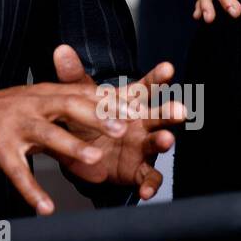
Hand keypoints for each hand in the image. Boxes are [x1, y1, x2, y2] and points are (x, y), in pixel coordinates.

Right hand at [0, 53, 134, 214]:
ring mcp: (14, 126)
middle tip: (124, 127)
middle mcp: (31, 105)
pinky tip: (45, 207)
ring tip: (93, 161)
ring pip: (47, 134)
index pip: (82, 94)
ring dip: (71, 147)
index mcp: (43, 94)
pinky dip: (32, 191)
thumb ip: (63, 114)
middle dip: (98, 117)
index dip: (110, 101)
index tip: (137, 107)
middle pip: (69, 106)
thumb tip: (98, 118)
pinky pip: (18, 172)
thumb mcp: (31, 104)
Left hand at [54, 51, 185, 200]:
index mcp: (131, 103)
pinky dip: (150, 184)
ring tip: (165, 140)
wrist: (83, 152)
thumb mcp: (78, 97)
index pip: (146, 87)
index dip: (158, 78)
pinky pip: (148, 178)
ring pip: (158, 143)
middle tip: (179, 109)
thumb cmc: (87, 118)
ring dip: (163, 141)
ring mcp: (143, 147)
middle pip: (159, 115)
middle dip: (169, 112)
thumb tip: (61, 50)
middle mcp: (143, 123)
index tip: (167, 68)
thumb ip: (73, 76)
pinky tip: (147, 190)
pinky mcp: (138, 170)